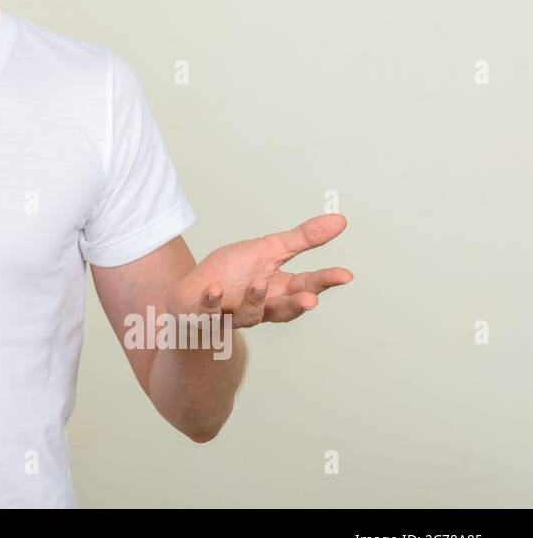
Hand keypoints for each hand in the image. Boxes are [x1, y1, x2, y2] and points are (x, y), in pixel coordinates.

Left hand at [166, 213, 352, 327]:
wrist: (192, 292)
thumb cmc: (231, 272)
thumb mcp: (268, 249)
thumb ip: (303, 239)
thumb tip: (340, 220)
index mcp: (278, 289)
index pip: (307, 285)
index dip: (325, 281)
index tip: (345, 274)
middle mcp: (261, 306)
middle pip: (284, 308)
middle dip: (297, 304)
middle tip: (310, 299)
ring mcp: (234, 315)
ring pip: (249, 315)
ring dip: (255, 300)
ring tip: (258, 284)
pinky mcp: (206, 317)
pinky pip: (209, 313)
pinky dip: (212, 302)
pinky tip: (214, 290)